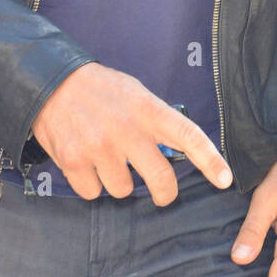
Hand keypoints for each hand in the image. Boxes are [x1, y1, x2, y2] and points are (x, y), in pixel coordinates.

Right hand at [30, 61, 231, 205]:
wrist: (51, 82)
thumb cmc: (100, 90)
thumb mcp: (135, 93)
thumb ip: (156, 120)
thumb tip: (175, 152)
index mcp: (147, 109)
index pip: (187, 135)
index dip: (210, 160)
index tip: (225, 180)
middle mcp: (126, 130)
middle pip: (161, 180)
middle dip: (165, 193)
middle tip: (162, 192)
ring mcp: (100, 148)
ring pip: (124, 191)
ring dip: (117, 182)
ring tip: (105, 157)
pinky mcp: (74, 161)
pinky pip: (93, 193)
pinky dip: (90, 183)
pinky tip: (84, 160)